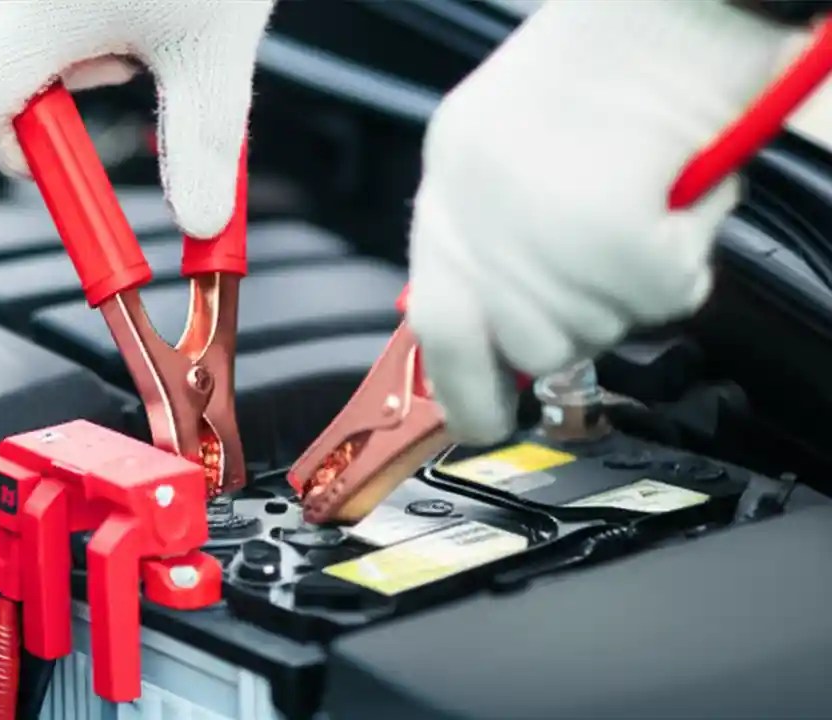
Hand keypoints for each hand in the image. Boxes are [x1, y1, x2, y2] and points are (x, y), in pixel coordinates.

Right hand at [0, 0, 274, 237]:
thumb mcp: (210, 55)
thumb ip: (201, 146)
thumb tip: (200, 220)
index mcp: (13, 32)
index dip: (26, 158)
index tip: (65, 169)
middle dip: (58, 87)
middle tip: (129, 66)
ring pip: (7, 17)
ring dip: (66, 31)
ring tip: (139, 4)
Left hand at [407, 0, 794, 444]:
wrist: (663, 11)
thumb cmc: (596, 69)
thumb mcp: (499, 157)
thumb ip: (487, 244)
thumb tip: (498, 329)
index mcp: (448, 196)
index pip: (434, 333)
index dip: (461, 394)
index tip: (480, 423)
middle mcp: (478, 223)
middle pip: (531, 349)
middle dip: (580, 325)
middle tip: (608, 261)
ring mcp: (540, 238)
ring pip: (597, 331)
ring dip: (631, 283)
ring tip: (638, 202)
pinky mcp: (611, 240)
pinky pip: (662, 298)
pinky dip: (684, 253)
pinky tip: (670, 195)